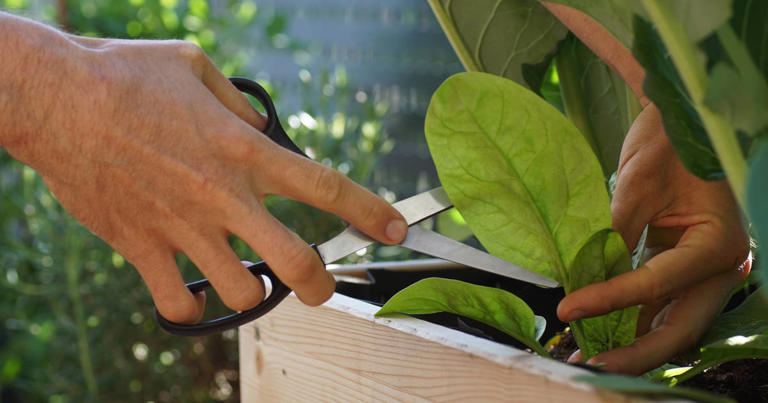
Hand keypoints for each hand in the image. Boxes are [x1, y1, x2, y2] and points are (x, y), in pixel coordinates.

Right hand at [3, 31, 407, 323]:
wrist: (55, 98)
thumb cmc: (127, 73)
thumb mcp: (196, 67)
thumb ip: (241, 107)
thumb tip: (262, 133)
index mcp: (243, 150)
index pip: (324, 186)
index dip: (368, 211)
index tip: (395, 229)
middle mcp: (222, 195)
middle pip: (294, 260)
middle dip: (320, 284)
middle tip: (322, 288)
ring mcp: (182, 227)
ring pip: (239, 292)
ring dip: (249, 294)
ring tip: (243, 280)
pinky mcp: (140, 247)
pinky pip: (177, 302)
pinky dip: (191, 308)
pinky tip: (192, 294)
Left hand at [557, 104, 750, 373]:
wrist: (679, 121)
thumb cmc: (666, 142)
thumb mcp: (636, 186)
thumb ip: (614, 236)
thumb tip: (582, 279)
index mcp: (718, 243)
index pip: (658, 282)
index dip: (611, 300)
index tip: (568, 309)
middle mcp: (720, 266)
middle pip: (680, 327)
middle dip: (635, 352)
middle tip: (591, 367)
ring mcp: (703, 270)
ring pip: (671, 323)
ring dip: (631, 343)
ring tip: (588, 358)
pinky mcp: (681, 267)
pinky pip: (658, 305)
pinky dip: (631, 321)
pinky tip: (601, 333)